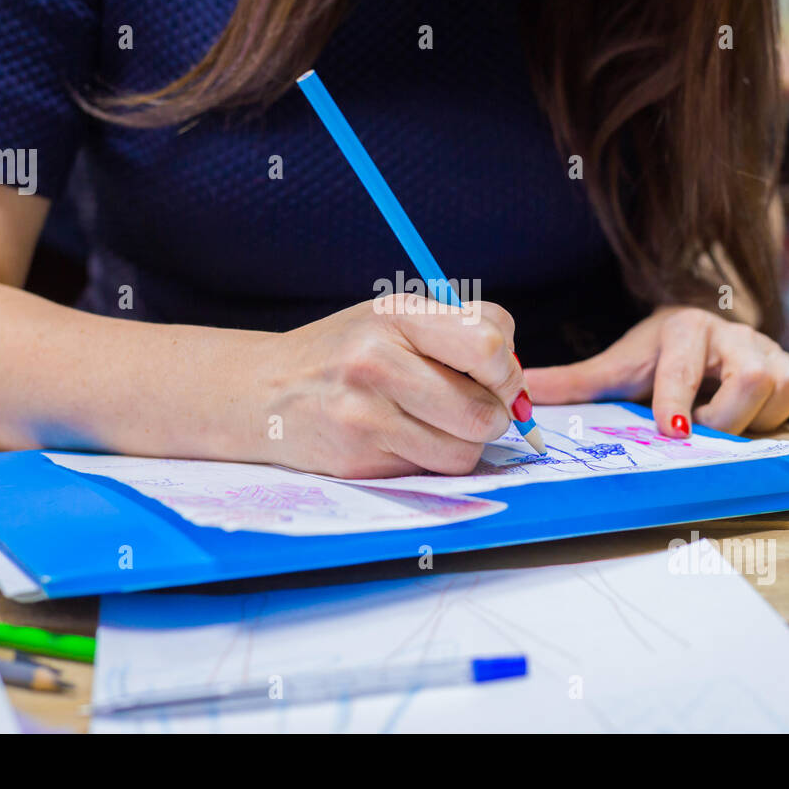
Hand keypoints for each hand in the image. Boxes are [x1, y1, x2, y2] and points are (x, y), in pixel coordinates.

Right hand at [256, 295, 530, 477]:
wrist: (266, 392)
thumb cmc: (346, 353)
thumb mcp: (394, 319)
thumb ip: (460, 335)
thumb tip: (522, 389)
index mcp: (396, 316)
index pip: (490, 342)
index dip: (507, 367)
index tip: (494, 373)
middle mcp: (377, 362)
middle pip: (485, 409)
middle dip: (493, 413)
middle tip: (471, 404)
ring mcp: (365, 416)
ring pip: (465, 449)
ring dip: (465, 443)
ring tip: (436, 423)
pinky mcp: (360, 461)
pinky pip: (433, 472)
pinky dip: (432, 461)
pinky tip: (405, 439)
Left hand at [523, 306, 788, 437]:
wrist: (703, 322)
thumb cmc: (655, 353)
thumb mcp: (617, 363)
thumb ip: (573, 383)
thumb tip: (519, 394)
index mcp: (685, 330)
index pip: (686, 365)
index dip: (680, 397)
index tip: (673, 430)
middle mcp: (736, 336)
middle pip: (752, 379)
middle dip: (729, 416)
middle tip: (705, 430)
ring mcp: (776, 351)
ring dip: (763, 419)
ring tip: (732, 420)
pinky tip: (786, 417)